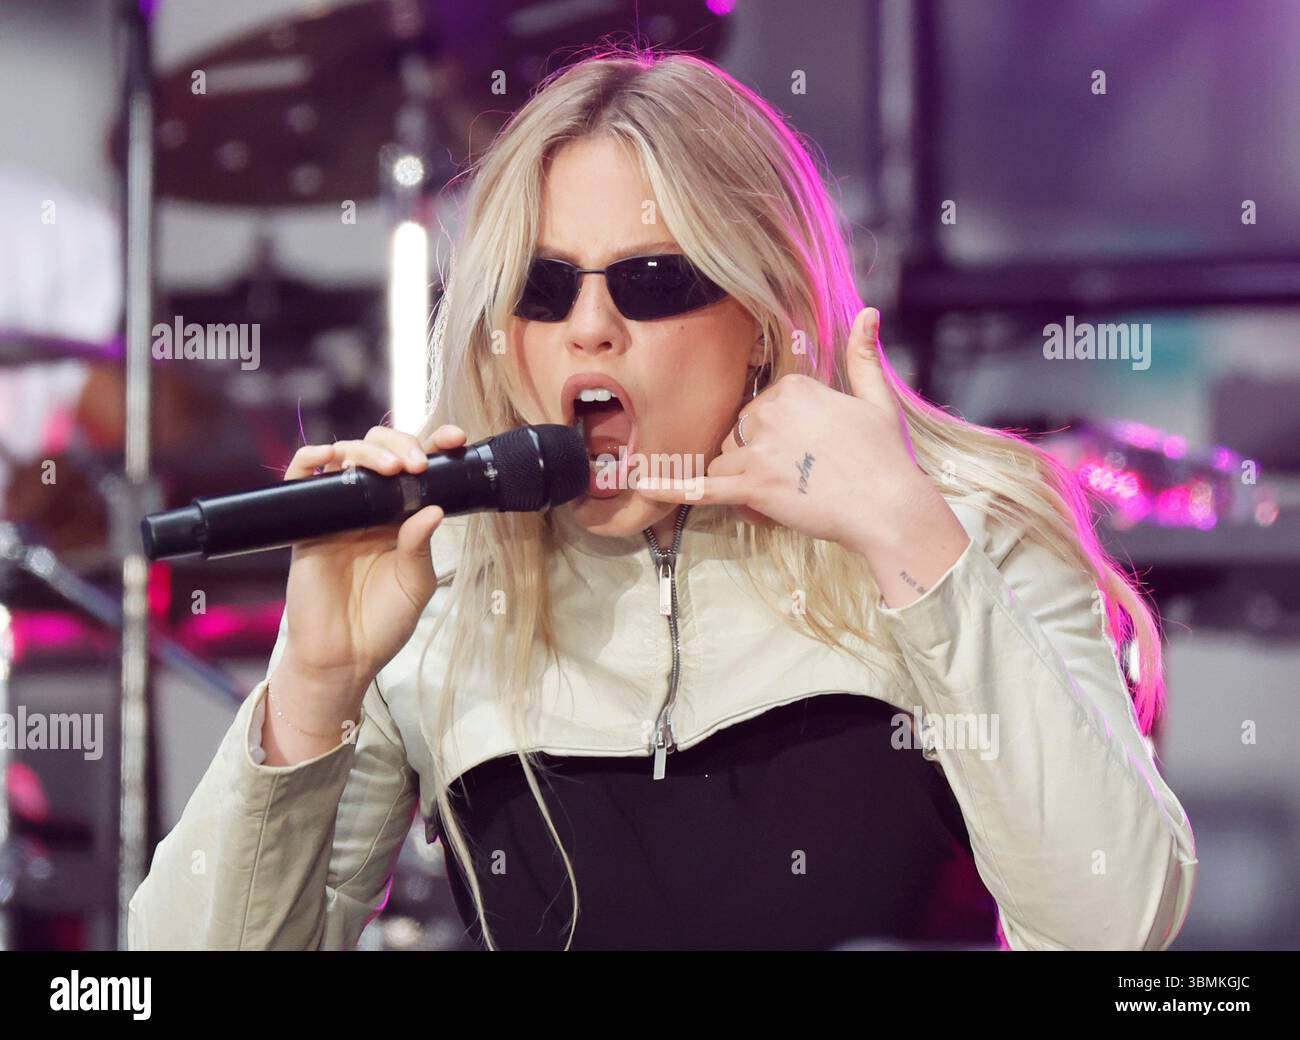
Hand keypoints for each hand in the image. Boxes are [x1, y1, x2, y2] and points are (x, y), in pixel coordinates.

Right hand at [271, 423, 466, 727]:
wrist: (343, 657)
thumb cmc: (382, 623)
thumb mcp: (415, 584)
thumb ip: (421, 546)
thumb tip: (433, 509)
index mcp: (403, 516)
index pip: (419, 468)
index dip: (435, 445)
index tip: (456, 439)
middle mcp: (371, 506)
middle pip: (381, 450)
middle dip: (402, 443)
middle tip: (418, 464)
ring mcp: (338, 511)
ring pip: (346, 454)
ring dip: (368, 449)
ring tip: (391, 468)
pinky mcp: (307, 523)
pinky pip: (301, 479)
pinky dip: (311, 458)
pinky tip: (331, 456)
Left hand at [636, 308, 927, 551]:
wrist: (887, 506)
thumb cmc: (885, 457)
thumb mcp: (877, 399)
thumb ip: (864, 355)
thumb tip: (869, 312)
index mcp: (792, 387)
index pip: (759, 410)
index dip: (777, 439)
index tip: (808, 456)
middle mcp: (769, 411)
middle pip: (738, 436)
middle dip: (757, 461)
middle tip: (800, 483)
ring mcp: (757, 449)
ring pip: (725, 464)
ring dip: (744, 484)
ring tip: (787, 500)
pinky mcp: (751, 485)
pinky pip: (700, 486)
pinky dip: (669, 486)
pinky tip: (641, 484)